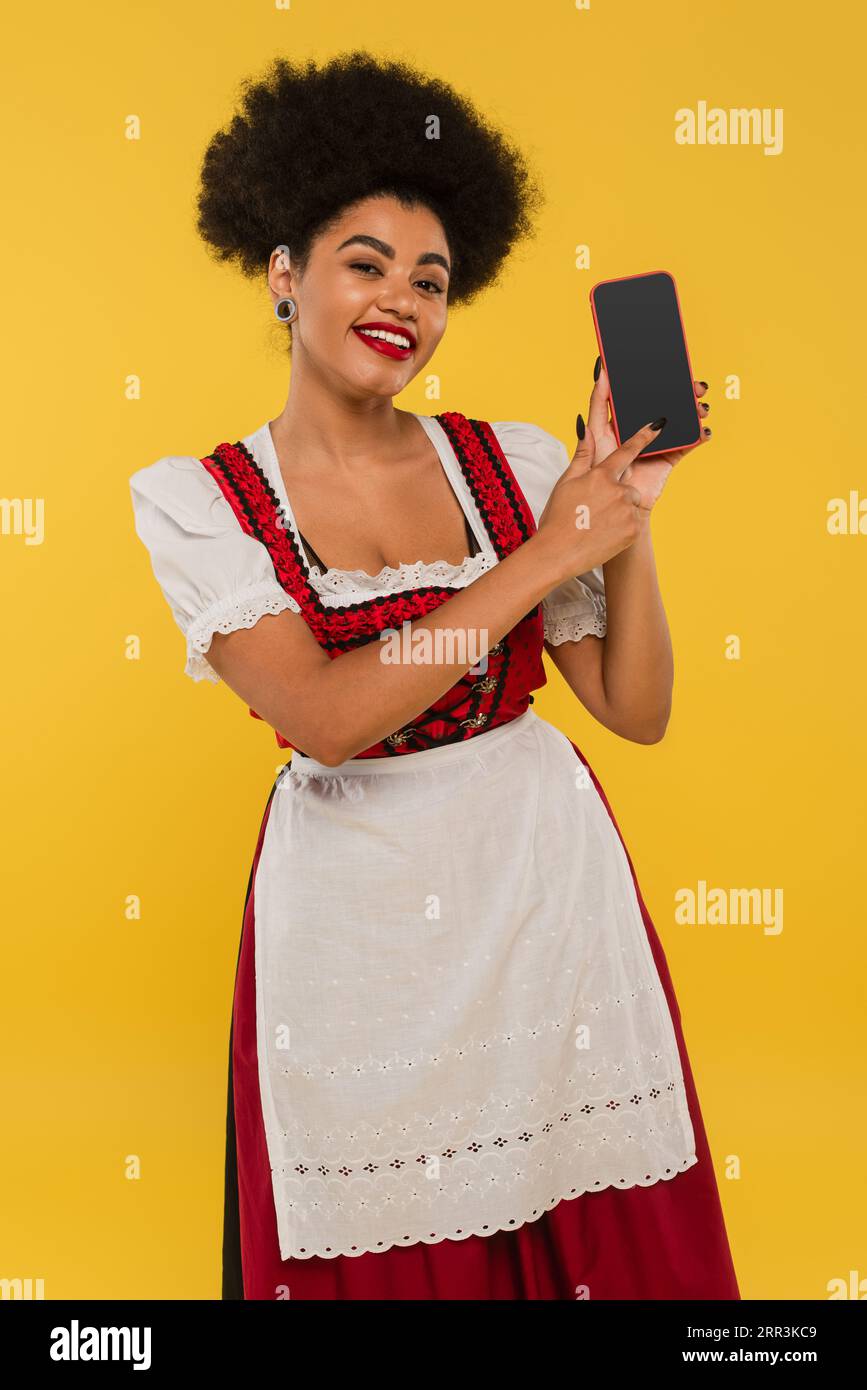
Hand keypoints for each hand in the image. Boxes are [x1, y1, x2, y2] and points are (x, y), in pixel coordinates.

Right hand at [535, 418, 665, 583]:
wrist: (558, 553)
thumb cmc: (557, 518)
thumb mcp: (566, 482)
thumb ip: (582, 454)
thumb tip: (585, 427)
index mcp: (602, 475)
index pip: (627, 451)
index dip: (644, 436)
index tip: (659, 425)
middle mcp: (618, 490)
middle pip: (627, 486)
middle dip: (616, 496)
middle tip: (593, 512)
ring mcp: (628, 510)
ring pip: (631, 505)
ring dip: (619, 512)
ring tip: (597, 525)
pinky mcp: (634, 529)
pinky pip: (634, 522)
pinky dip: (623, 528)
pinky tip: (605, 534)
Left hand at [584, 359, 710, 516]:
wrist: (612, 505)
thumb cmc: (598, 470)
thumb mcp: (596, 430)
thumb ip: (598, 403)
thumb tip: (600, 371)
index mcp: (629, 416)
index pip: (648, 390)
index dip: (662, 376)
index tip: (675, 363)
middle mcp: (647, 425)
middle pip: (670, 401)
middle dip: (686, 390)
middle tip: (695, 384)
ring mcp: (661, 440)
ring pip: (683, 419)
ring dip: (695, 409)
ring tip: (699, 406)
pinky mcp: (670, 456)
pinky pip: (689, 442)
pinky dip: (699, 434)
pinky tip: (703, 429)